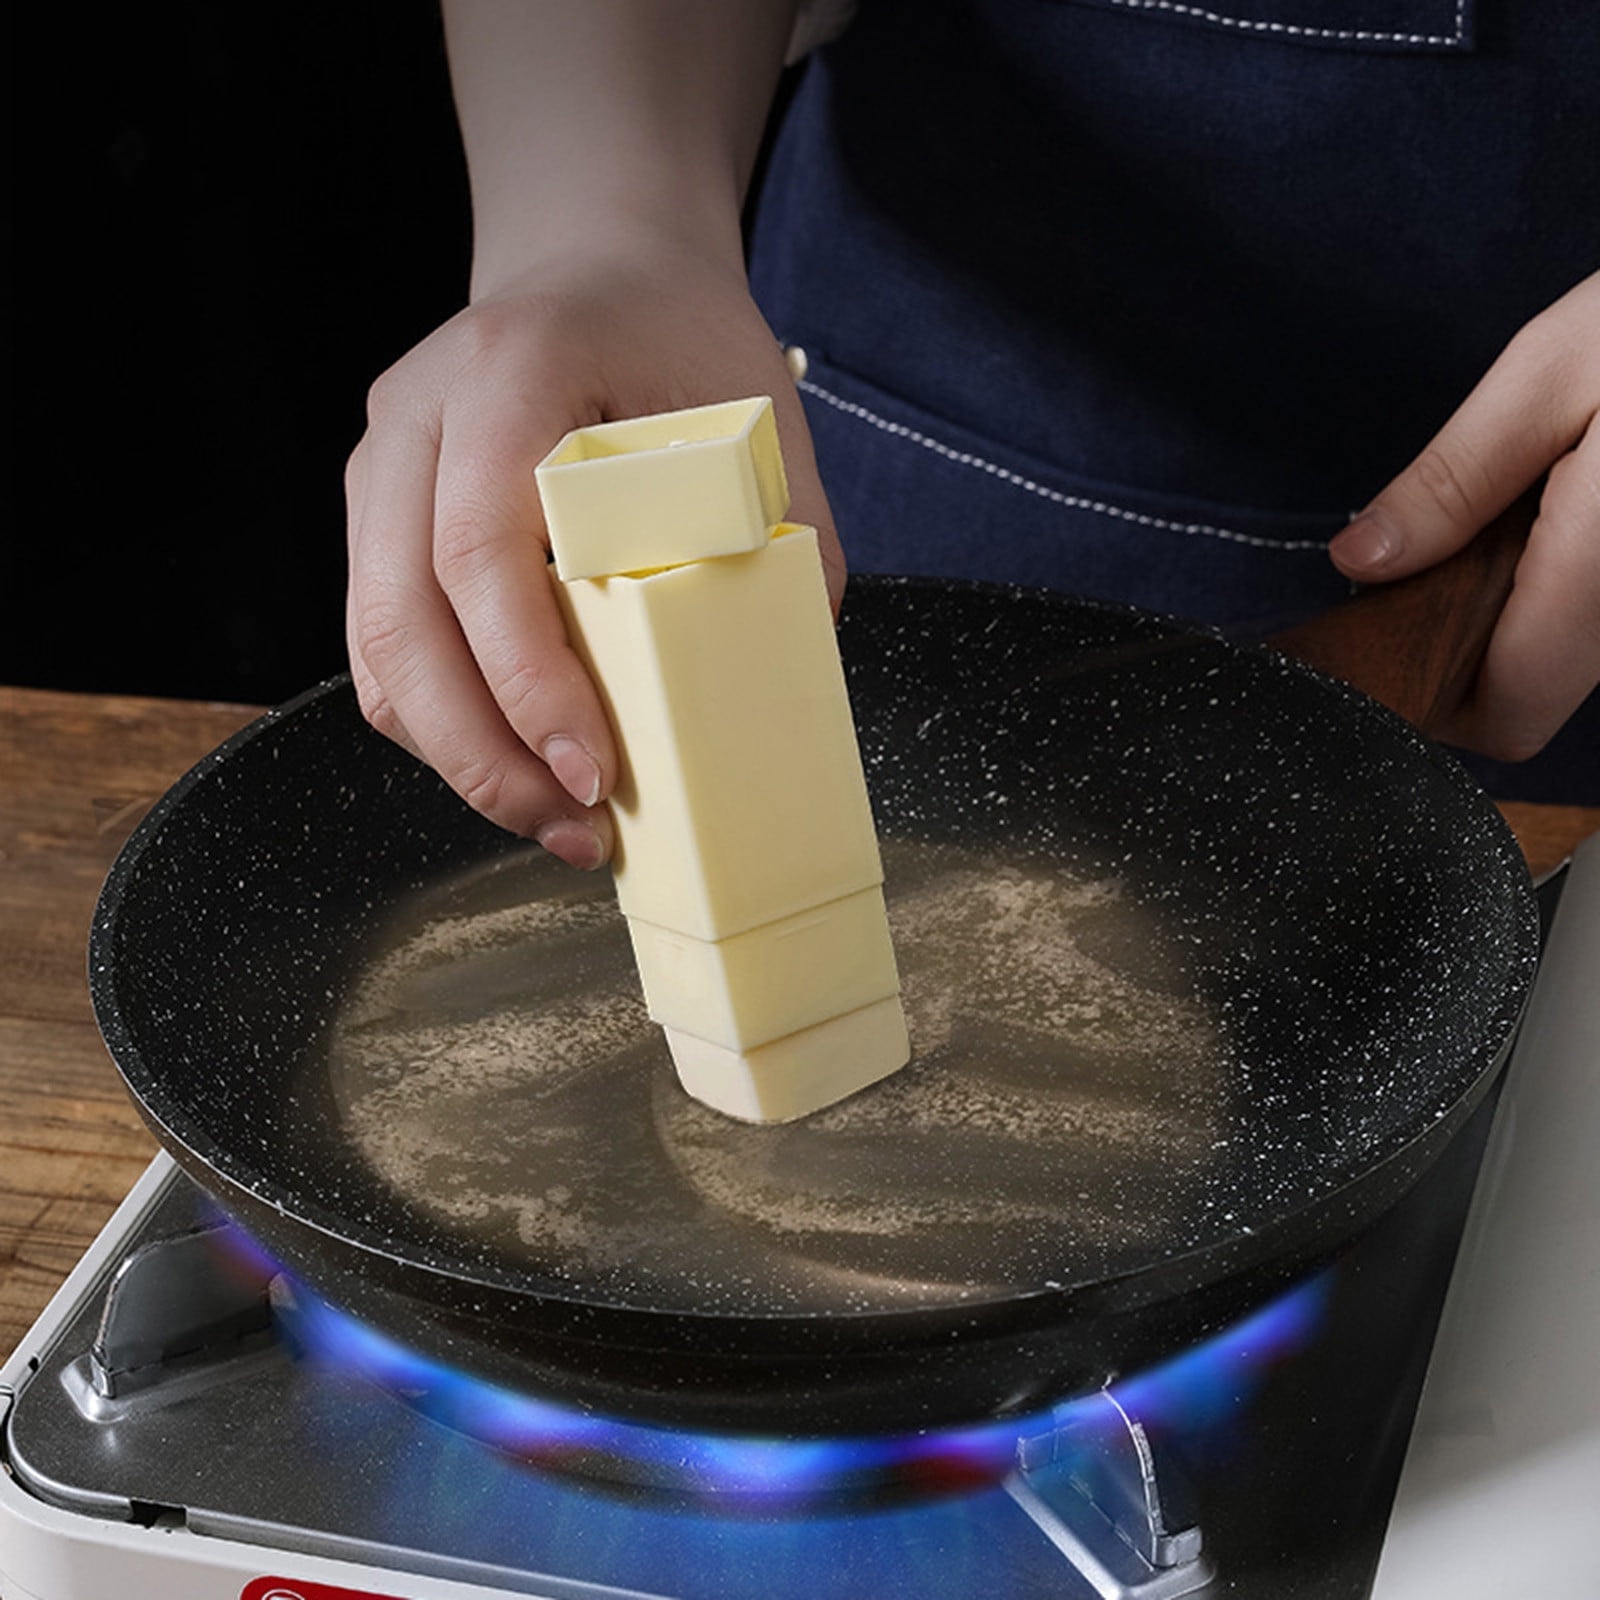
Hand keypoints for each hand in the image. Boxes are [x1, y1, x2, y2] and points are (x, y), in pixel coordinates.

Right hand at [344, 238, 839, 864]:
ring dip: (460, 758)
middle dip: (485, 756)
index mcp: (510, 371)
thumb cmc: (680, 335)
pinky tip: (518, 763)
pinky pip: (386, 645)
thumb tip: (785, 682)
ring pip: (378, 649)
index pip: (481, 549)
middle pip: (403, 621)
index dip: (526, 679)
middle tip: (575, 832)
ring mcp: (382, 465)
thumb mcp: (755, 418)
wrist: (593, 266)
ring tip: (554, 820)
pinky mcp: (380, 515)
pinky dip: (447, 724)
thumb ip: (781, 541)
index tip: (592, 772)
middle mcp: (417, 415)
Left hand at [1329, 270, 1599, 762]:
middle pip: (1531, 701)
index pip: (1508, 714)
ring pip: (1565, 666)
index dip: (1432, 693)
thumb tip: (1363, 560)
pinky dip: (1552, 593)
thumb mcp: (1553, 372)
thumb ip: (1455, 478)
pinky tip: (1550, 522)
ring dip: (1509, 620)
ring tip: (1508, 521)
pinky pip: (1592, 623)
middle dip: (1463, 651)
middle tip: (1436, 556)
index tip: (1384, 628)